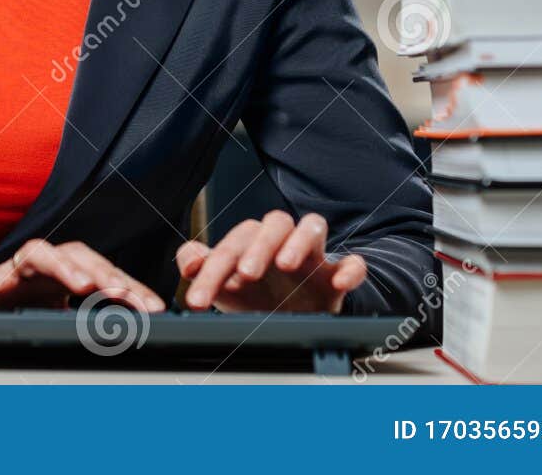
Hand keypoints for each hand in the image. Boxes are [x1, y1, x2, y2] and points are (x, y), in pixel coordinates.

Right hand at [0, 239, 165, 312]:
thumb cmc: (15, 308)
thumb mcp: (59, 317)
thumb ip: (90, 322)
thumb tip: (131, 337)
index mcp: (67, 273)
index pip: (104, 271)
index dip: (130, 287)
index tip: (154, 308)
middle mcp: (44, 266)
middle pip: (78, 255)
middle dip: (105, 274)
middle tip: (127, 295)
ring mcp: (15, 270)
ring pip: (39, 254)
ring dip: (62, 267)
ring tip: (83, 285)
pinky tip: (2, 285)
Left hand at [176, 210, 366, 313]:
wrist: (296, 318)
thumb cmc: (256, 296)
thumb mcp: (225, 286)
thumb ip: (203, 268)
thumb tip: (189, 261)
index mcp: (252, 242)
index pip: (233, 242)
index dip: (212, 268)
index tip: (196, 300)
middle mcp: (282, 243)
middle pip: (275, 223)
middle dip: (258, 247)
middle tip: (246, 274)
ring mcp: (312, 256)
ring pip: (312, 227)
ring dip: (299, 242)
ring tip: (287, 264)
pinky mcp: (338, 275)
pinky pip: (352, 263)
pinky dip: (349, 269)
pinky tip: (340, 283)